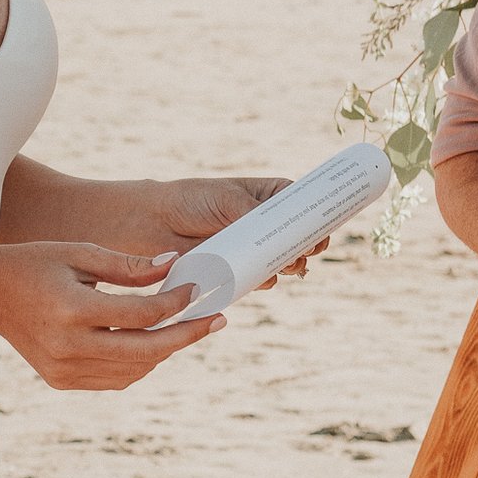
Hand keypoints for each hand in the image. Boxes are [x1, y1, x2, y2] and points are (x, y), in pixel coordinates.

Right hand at [0, 243, 221, 391]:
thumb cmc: (35, 264)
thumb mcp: (80, 253)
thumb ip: (128, 265)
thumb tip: (174, 266)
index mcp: (72, 309)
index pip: (142, 314)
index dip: (177, 303)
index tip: (197, 290)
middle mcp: (69, 346)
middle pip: (147, 351)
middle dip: (187, 336)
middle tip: (217, 320)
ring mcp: (64, 369)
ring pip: (135, 370)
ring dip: (164, 350)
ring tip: (182, 328)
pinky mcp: (61, 381)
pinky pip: (115, 379)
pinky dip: (138, 363)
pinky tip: (149, 341)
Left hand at [150, 175, 317, 283]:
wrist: (155, 223)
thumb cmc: (192, 200)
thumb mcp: (228, 200)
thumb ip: (256, 215)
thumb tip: (282, 234)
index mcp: (269, 197)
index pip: (304, 208)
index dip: (316, 220)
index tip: (322, 232)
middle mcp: (266, 224)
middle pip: (301, 238)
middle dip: (307, 248)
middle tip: (304, 253)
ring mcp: (254, 248)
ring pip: (285, 262)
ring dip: (290, 266)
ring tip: (285, 265)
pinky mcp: (240, 270)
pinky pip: (262, 279)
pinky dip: (264, 280)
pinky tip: (261, 277)